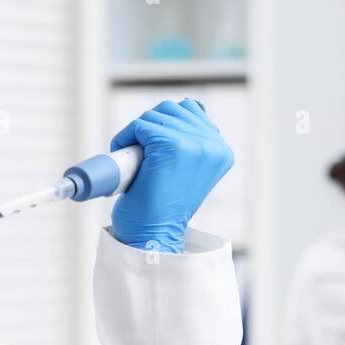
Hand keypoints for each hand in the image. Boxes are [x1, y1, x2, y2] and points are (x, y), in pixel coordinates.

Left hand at [109, 98, 233, 253]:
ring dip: (136, 134)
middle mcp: (213, 144)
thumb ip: (193, 143)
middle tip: (141, 157)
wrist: (153, 237)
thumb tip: (186, 107)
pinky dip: (125, 138)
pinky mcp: (171, 144)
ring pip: (154, 116)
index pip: (192, 112)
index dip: (165, 128)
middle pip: (171, 110)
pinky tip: (123, 156)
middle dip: (150, 129)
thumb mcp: (186, 172)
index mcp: (221, 151)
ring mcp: (194, 143)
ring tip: (134, 160)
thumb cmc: (163, 210)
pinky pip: (140, 126)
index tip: (155, 155)